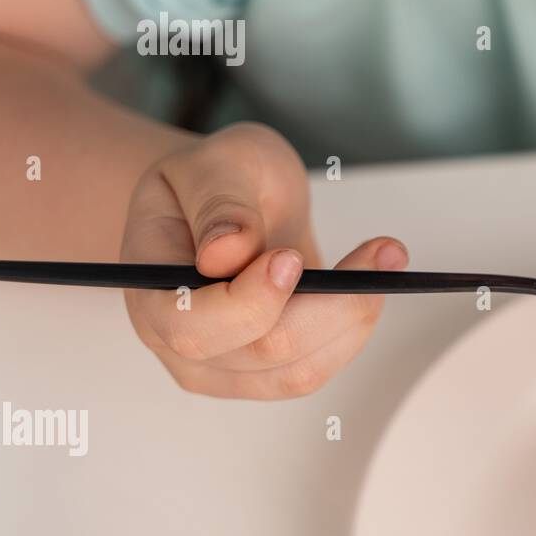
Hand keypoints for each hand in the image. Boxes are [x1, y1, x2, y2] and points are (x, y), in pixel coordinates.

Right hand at [120, 122, 406, 398]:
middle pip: (260, 352)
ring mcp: (222, 366)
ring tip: (387, 255)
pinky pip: (317, 368)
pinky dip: (355, 327)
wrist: (234, 203)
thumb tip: (226, 250)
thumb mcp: (217, 162)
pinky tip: (373, 281)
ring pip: (298, 370)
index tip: (291, 258)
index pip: (189, 325)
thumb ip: (219, 201)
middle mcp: (178, 340)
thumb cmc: (218, 180)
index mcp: (149, 287)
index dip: (248, 302)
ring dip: (355, 315)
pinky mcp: (266, 372)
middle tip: (379, 250)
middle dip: (331, 304)